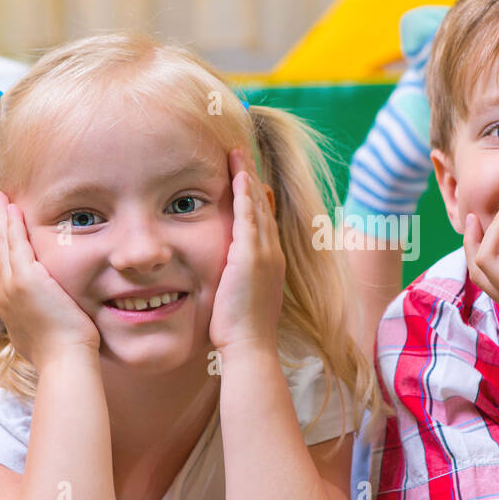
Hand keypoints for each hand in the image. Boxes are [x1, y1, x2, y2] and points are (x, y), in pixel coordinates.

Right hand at [0, 192, 99, 369]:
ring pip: (3, 245)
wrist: (65, 362)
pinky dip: (12, 226)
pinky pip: (16, 245)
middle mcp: (6, 295)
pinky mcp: (25, 280)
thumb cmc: (64, 355)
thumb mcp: (46, 336)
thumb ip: (44, 322)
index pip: (2, 269)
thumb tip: (51, 321)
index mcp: (11, 307)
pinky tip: (11, 208)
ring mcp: (12, 287)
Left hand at [209, 149, 285, 353]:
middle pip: (263, 207)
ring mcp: (265, 253)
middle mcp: (273, 253)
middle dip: (252, 179)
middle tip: (242, 154)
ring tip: (238, 154)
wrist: (251, 346)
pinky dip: (244, 194)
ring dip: (247, 178)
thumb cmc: (241, 331)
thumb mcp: (240, 299)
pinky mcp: (252, 256)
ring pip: (256, 206)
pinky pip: (248, 217)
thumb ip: (235, 281)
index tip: (245, 178)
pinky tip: (238, 176)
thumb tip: (225, 277)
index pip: (263, 222)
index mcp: (271, 263)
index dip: (254, 198)